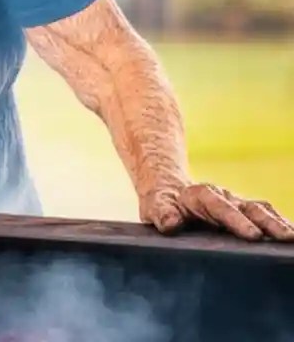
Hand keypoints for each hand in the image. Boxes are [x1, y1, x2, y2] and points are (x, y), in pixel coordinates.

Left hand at [142, 182, 293, 241]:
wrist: (169, 194)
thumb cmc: (162, 205)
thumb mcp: (155, 207)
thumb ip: (162, 214)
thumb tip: (171, 224)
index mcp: (202, 195)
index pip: (222, 208)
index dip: (238, 221)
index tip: (254, 235)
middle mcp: (225, 198)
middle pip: (250, 208)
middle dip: (270, 223)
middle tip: (287, 238)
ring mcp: (238, 206)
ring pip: (263, 212)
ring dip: (280, 225)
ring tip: (293, 240)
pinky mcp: (245, 215)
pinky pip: (266, 219)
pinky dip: (280, 227)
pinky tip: (289, 241)